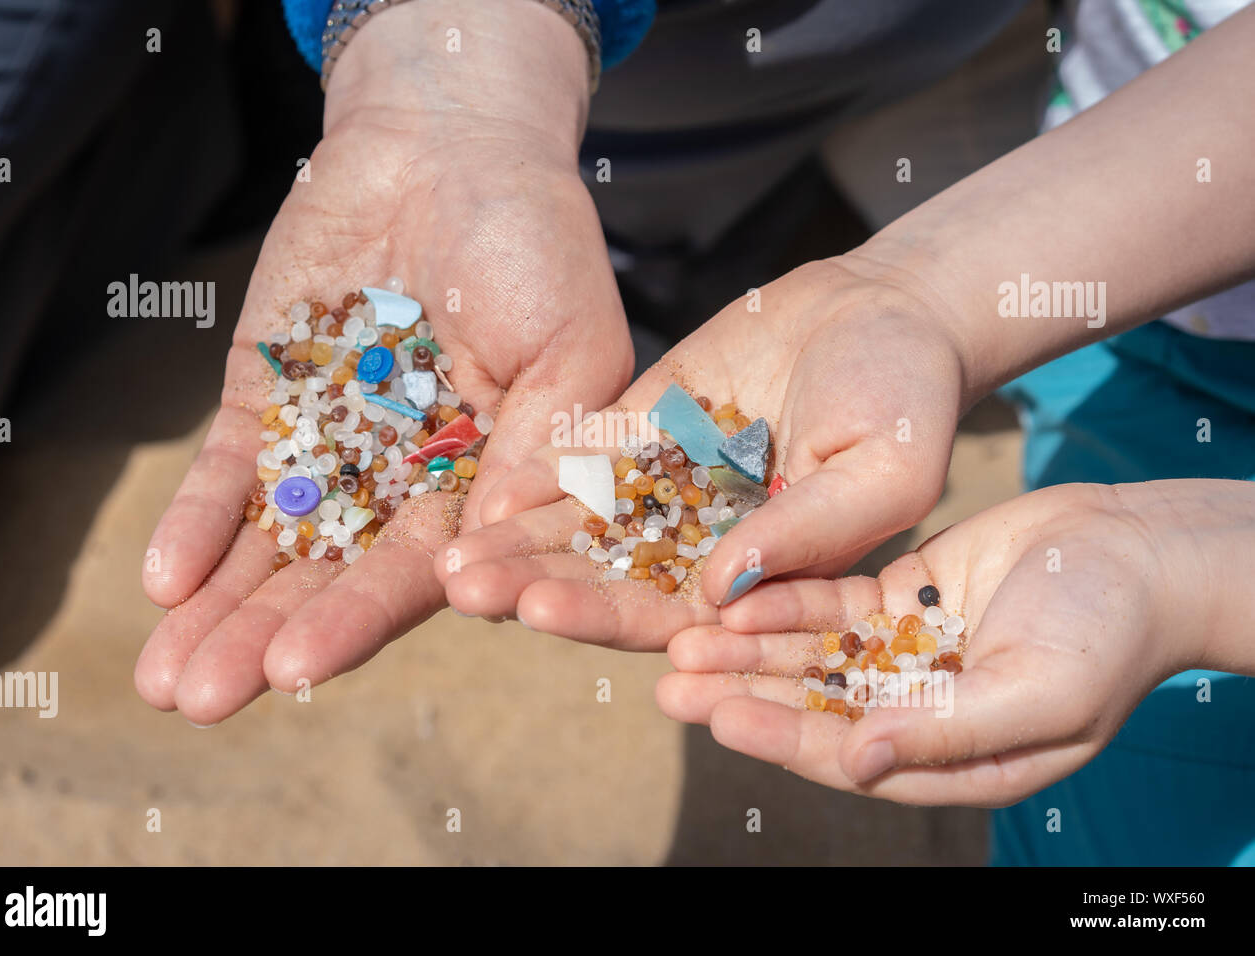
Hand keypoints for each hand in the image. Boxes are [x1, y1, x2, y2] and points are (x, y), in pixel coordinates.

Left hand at [136, 0, 631, 723]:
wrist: (449, 144)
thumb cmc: (534, 240)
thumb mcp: (571, 344)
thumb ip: (547, 448)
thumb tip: (491, 550)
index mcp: (490, 487)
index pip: (429, 568)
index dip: (366, 614)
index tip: (302, 662)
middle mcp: (409, 484)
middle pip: (336, 575)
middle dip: (268, 634)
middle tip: (201, 699)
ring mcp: (337, 448)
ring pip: (275, 542)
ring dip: (217, 607)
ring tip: (163, 679)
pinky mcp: (274, 403)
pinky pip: (232, 472)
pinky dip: (198, 521)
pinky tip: (163, 579)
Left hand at [437, 256, 965, 647]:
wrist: (887, 310)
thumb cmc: (909, 400)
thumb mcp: (884, 470)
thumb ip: (812, 531)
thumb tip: (722, 588)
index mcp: (758, 581)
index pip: (674, 617)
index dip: (608, 618)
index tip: (543, 611)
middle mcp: (701, 545)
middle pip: (608, 578)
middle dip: (536, 585)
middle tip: (466, 588)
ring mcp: (667, 486)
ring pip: (583, 525)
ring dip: (518, 539)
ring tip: (451, 550)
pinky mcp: (645, 427)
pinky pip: (586, 455)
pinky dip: (538, 470)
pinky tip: (483, 482)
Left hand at [657, 480, 1235, 806]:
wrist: (1140, 553)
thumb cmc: (1108, 633)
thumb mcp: (1041, 692)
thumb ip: (951, 730)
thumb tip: (862, 760)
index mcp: (949, 756)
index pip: (848, 756)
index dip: (781, 738)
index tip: (720, 717)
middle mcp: (915, 712)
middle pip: (811, 708)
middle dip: (741, 697)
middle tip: (671, 683)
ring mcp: (902, 654)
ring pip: (808, 657)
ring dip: (747, 650)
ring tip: (682, 639)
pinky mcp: (898, 599)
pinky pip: (829, 608)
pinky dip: (784, 603)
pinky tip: (734, 595)